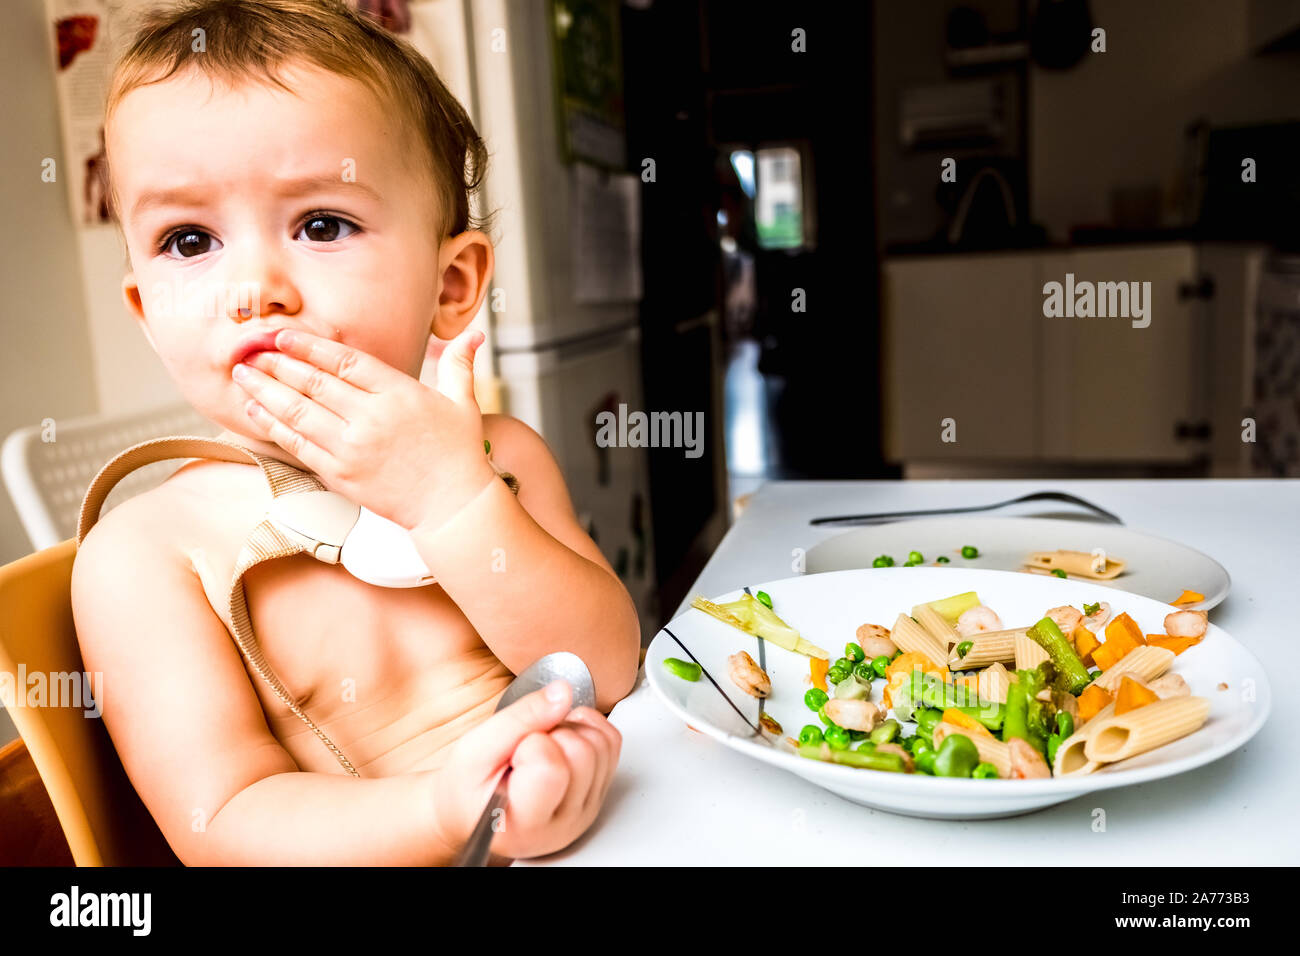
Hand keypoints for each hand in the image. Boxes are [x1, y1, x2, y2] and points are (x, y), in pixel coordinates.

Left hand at [232, 326, 496, 530]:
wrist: (453, 507)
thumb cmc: (459, 456)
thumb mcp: (464, 404)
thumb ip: (459, 365)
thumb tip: (474, 335)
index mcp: (398, 394)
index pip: (344, 361)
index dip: (309, 346)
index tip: (283, 336)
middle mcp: (370, 418)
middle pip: (313, 383)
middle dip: (277, 365)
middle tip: (251, 351)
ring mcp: (352, 448)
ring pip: (298, 412)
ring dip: (265, 391)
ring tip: (242, 376)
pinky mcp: (340, 474)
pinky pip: (298, 445)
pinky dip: (273, 426)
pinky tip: (255, 412)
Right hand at [431, 680, 621, 861]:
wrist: (478, 811)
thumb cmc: (469, 788)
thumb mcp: (473, 750)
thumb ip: (516, 719)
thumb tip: (562, 692)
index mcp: (526, 824)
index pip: (552, 769)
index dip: (532, 742)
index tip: (514, 752)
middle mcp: (566, 823)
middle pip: (582, 752)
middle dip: (552, 733)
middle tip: (525, 747)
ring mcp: (587, 809)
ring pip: (601, 744)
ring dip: (570, 730)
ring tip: (540, 746)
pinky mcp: (600, 792)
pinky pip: (612, 742)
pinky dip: (587, 728)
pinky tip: (559, 741)